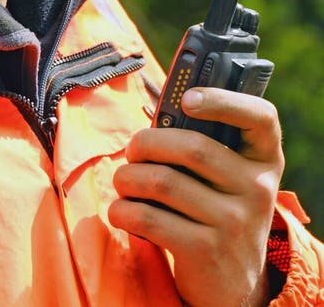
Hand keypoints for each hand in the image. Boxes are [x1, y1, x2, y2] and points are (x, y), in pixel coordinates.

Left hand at [108, 87, 284, 306]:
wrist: (234, 286)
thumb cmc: (216, 210)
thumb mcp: (226, 178)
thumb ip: (201, 142)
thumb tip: (149, 107)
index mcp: (264, 159)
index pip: (261, 117)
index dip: (222, 101)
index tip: (186, 99)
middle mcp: (258, 189)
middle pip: (192, 147)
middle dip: (146, 143)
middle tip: (132, 151)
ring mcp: (236, 222)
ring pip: (163, 181)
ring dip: (128, 178)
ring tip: (123, 182)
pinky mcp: (207, 251)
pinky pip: (149, 218)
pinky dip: (123, 210)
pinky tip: (121, 211)